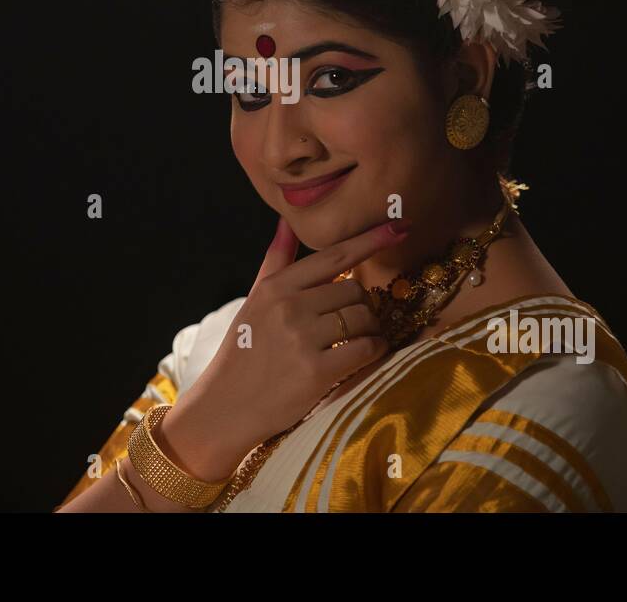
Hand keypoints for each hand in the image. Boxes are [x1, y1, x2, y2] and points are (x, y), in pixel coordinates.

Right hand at [169, 215, 410, 464]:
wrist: (227, 405)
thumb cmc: (245, 350)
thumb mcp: (254, 301)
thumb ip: (275, 260)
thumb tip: (285, 222)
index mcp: (276, 287)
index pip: (333, 256)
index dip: (370, 240)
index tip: (399, 227)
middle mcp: (289, 307)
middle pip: (354, 290)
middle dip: (362, 305)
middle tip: (353, 322)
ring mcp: (302, 339)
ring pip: (364, 318)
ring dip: (371, 329)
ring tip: (358, 341)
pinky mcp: (316, 371)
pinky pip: (366, 349)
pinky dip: (375, 350)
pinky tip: (366, 355)